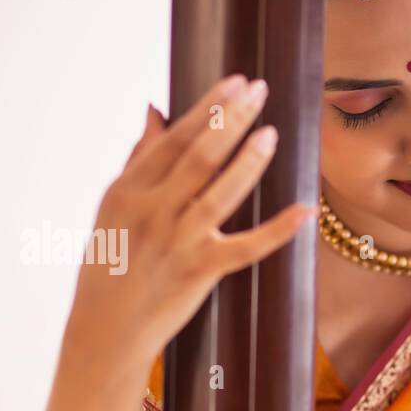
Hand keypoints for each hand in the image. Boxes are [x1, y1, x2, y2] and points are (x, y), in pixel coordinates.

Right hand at [63, 74, 315, 387]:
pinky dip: (279, 229)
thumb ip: (139, 159)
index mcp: (128, 190)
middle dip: (231, 119)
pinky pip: (247, 247)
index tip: (235, 81)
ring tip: (271, 133)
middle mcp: (152, 211)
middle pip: (198, 156)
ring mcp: (177, 242)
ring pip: (219, 193)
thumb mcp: (114, 208)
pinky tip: (305, 210)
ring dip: (248, 161)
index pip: (174, 138)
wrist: (105, 328)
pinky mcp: (200, 272)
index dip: (208, 108)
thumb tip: (154, 111)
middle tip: (260, 90)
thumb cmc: (111, 264)